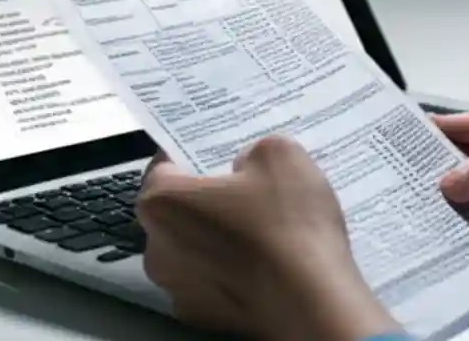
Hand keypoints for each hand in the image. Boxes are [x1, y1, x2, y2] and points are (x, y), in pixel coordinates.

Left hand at [137, 136, 399, 340]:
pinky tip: (265, 264)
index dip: (193, 154)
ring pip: (193, 249)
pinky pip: (213, 282)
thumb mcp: (280, 155)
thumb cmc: (287, 224)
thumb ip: (252, 150)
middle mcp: (156, 250)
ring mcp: (178, 290)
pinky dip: (232, 272)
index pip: (163, 166)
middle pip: (176, 211)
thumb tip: (246, 166)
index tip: (219, 153)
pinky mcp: (203, 318)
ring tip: (264, 231)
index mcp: (162, 203)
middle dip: (206, 199)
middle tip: (248, 192)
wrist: (312, 303)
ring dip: (218, 238)